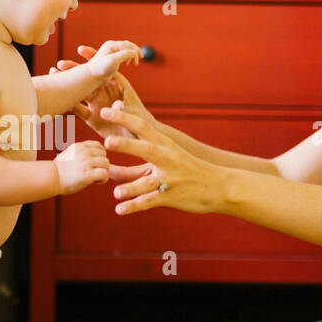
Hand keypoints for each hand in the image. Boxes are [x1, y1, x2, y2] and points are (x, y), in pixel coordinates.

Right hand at [53, 139, 109, 194]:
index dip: (99, 156)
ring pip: (106, 164)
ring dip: (103, 172)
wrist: (50, 179)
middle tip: (93, 173)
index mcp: (80, 146)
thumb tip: (94, 152)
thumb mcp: (69, 154)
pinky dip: (102, 180)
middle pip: (105, 156)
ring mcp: (86, 163)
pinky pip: (104, 174)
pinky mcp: (87, 175)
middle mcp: (84, 152)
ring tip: (94, 178)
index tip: (93, 164)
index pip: (99, 146)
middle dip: (102, 165)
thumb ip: (81, 151)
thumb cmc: (59, 170)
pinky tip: (95, 182)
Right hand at [56, 46, 154, 140]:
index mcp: (116, 86)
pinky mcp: (92, 118)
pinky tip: (56, 100)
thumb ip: (124, 110)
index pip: (103, 68)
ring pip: (79, 92)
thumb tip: (116, 107)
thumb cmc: (140, 123)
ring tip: (53, 78)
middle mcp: (105, 93)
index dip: (92, 59)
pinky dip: (67, 104)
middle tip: (59, 64)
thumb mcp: (133, 114)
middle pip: (87, 78)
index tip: (81, 50)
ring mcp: (97, 104)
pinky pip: (77, 110)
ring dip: (67, 85)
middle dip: (74, 70)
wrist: (138, 138)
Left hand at [83, 39, 141, 81]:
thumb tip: (135, 53)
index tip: (137, 62)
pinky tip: (128, 63)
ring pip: (126, 49)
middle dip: (135, 52)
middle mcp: (111, 46)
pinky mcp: (112, 57)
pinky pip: (123, 53)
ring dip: (132, 55)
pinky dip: (129, 57)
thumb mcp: (113, 61)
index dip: (135, 52)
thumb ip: (124, 55)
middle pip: (128, 45)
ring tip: (133, 63)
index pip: (127, 45)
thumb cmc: (101, 69)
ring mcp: (111, 51)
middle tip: (138, 60)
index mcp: (111, 45)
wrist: (92, 75)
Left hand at [100, 100, 227, 214]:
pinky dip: (134, 206)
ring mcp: (170, 179)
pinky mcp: (171, 197)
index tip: (105, 111)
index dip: (124, 118)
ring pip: (147, 182)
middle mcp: (167, 159)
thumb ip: (133, 168)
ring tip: (116, 193)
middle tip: (107, 141)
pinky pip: (150, 202)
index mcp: (164, 145)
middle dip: (127, 144)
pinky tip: (119, 210)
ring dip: (131, 187)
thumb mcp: (161, 163)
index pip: (142, 127)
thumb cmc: (185, 170)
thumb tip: (107, 170)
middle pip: (146, 149)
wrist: (217, 186)